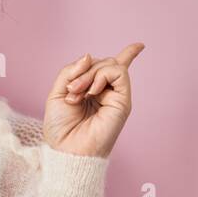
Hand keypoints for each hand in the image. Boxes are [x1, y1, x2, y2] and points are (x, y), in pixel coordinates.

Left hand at [43, 42, 143, 157]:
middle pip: (103, 62)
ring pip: (111, 64)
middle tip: (71, 91)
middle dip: (84, 70)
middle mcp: (107, 93)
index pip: (111, 69)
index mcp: (93, 91)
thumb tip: (89, 56)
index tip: (140, 45)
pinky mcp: (123, 102)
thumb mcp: (57, 93)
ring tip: (77, 93)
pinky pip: (118, 72)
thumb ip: (70, 71)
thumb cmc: (61, 128)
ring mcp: (116, 96)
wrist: (67, 150)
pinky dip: (101, 75)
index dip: (127, 54)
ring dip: (90, 74)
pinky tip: (91, 91)